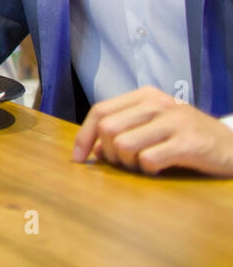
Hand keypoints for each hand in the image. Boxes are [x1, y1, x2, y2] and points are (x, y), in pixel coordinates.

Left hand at [72, 86, 232, 176]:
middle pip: (107, 128)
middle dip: (109, 153)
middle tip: (125, 164)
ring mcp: (174, 121)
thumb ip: (124, 130)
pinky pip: (148, 160)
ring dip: (128, 164)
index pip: (100, 111)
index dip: (84, 136)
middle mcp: (157, 103)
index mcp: (145, 95)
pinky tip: (161, 169)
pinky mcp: (188, 143)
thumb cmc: (188, 137)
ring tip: (145, 166)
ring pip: (123, 144)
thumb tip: (92, 149)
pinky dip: (148, 171)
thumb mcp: (155, 126)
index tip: (79, 158)